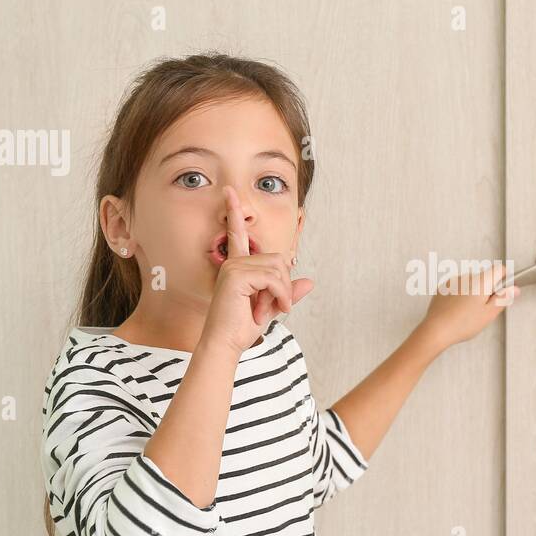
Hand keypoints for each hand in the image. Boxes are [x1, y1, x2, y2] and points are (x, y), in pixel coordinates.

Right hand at [198, 186, 315, 354]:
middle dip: (282, 285)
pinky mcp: (237, 275)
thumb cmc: (241, 327)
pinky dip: (279, 295)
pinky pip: (273, 279)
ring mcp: (234, 266)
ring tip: (268, 311)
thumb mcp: (271, 307)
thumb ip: (287, 292)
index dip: (235, 211)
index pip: (237, 233)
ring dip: (280, 293)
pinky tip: (272, 310)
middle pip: (278, 260)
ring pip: (277, 270)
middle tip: (271, 307)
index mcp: (237, 265)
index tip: (230, 191)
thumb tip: (310, 281)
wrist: (225, 344)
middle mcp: (234, 261)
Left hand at [419, 261, 520, 350]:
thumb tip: (514, 289)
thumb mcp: (489, 314)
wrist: (436, 330)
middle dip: (488, 288)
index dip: (505, 278)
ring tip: (469, 311)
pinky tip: (458, 309)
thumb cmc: (462, 324)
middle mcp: (467, 276)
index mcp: (481, 281)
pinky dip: (461, 294)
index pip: (499, 269)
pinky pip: (458, 286)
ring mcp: (454, 280)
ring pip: (471, 282)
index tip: (503, 289)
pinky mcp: (444, 286)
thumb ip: (503, 299)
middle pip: (485, 276)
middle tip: (484, 307)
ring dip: (474, 291)